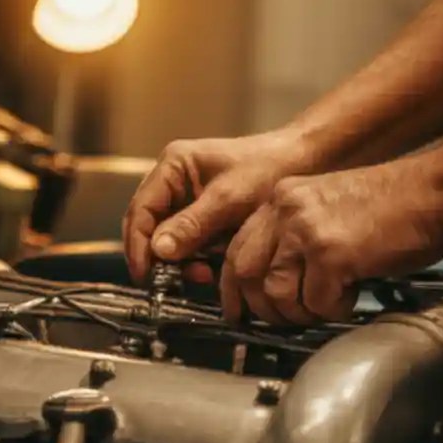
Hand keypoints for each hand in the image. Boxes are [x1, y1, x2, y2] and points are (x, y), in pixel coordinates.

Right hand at [122, 130, 316, 284]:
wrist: (304, 162)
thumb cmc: (270, 167)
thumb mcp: (229, 199)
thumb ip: (192, 225)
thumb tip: (159, 250)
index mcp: (173, 166)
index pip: (140, 210)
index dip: (138, 245)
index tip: (145, 274)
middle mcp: (174, 181)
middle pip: (148, 226)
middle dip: (159, 256)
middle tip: (169, 281)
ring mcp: (187, 199)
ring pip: (167, 239)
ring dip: (179, 261)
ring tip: (201, 273)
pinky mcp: (203, 216)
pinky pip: (187, 243)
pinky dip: (194, 259)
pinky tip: (210, 266)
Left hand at [221, 162, 442, 324]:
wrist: (437, 191)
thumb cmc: (394, 205)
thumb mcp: (327, 208)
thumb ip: (295, 237)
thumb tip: (275, 285)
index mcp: (281, 199)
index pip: (235, 250)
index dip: (233, 289)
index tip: (238, 312)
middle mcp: (285, 210)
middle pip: (245, 274)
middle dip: (263, 309)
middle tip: (286, 322)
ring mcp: (306, 230)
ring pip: (277, 293)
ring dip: (300, 313)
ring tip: (326, 307)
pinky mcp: (332, 252)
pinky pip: (317, 301)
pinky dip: (334, 309)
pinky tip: (352, 296)